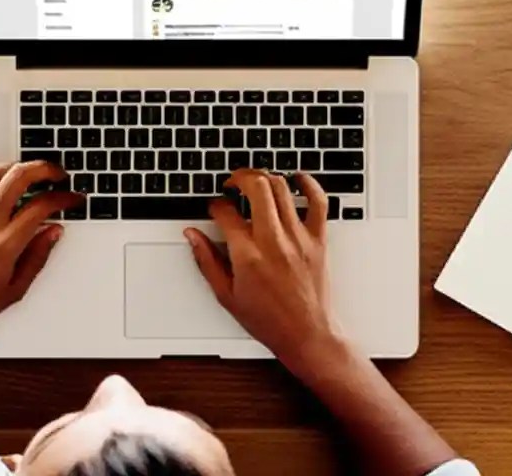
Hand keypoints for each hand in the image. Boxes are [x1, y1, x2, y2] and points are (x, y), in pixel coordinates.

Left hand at [0, 161, 80, 347]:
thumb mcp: (14, 290)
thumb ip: (37, 257)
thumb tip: (53, 232)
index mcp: (5, 245)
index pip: (42, 206)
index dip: (63, 198)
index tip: (70, 198)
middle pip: (19, 177)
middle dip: (44, 169)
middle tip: (54, 174)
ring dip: (12, 166)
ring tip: (23, 172)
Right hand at [184, 169, 344, 366]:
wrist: (307, 334)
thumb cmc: (269, 320)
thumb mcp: (226, 295)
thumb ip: (206, 261)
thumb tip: (192, 235)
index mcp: (247, 256)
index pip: (226, 213)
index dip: (215, 205)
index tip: (215, 209)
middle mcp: (273, 241)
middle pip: (256, 187)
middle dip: (239, 177)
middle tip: (233, 182)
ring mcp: (298, 238)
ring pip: (282, 188)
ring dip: (265, 177)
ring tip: (257, 182)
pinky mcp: (318, 239)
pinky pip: (319, 201)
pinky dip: (309, 184)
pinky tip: (298, 179)